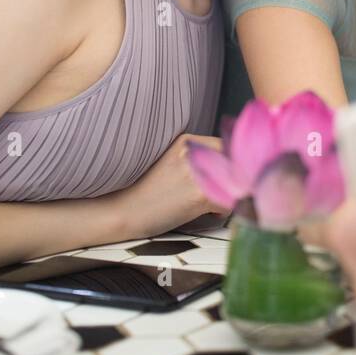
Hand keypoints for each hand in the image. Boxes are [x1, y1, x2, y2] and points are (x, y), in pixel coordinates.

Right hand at [105, 134, 230, 239]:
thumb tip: (228, 167)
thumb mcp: (171, 162)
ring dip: (229, 195)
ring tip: (214, 204)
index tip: (229, 177)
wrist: (120, 210)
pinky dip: (223, 210)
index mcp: (186, 141)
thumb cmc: (144, 191)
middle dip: (234, 179)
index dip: (231, 164)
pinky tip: (209, 213)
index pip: (226, 146)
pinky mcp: (199, 194)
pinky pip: (229, 201)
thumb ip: (196, 159)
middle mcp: (193, 152)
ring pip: (235, 182)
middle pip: (234, 163)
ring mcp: (197, 172)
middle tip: (224, 193)